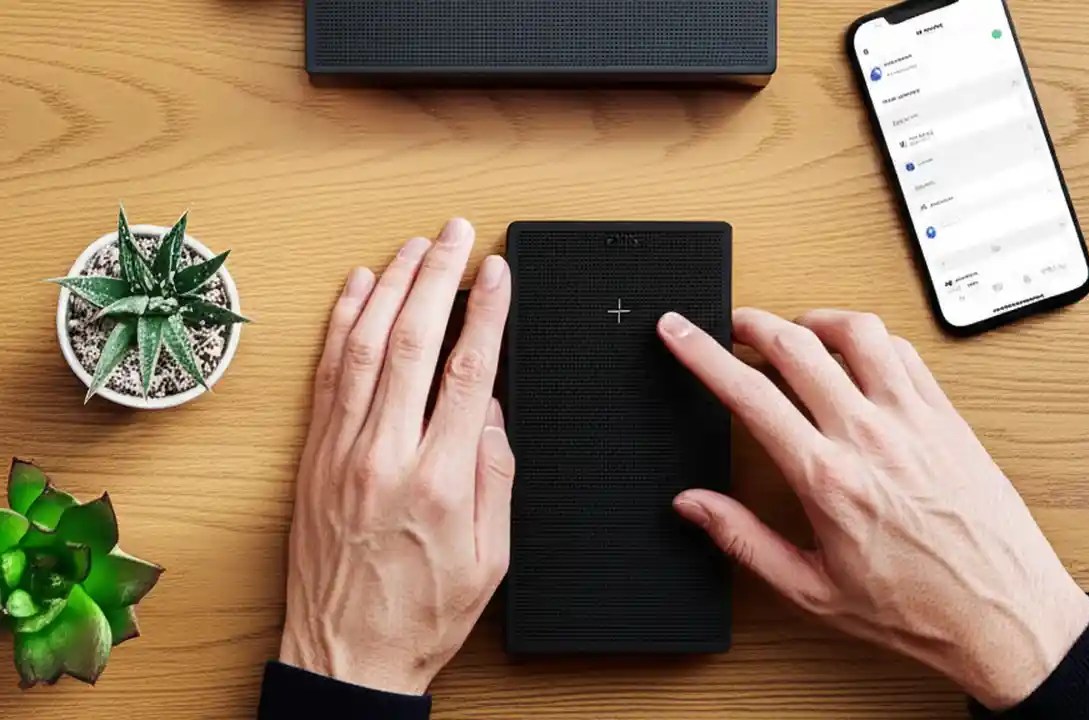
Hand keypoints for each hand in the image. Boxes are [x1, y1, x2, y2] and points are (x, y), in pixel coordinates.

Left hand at [280, 219, 513, 695]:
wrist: (345, 655)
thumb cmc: (420, 614)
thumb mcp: (492, 559)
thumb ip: (497, 477)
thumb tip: (493, 412)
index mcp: (440, 481)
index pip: (469, 372)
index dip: (486, 311)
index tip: (496, 273)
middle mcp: (384, 455)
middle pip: (412, 341)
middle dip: (438, 276)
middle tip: (457, 234)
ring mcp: (341, 451)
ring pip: (363, 346)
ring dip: (390, 287)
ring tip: (413, 247)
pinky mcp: (313, 456)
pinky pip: (325, 374)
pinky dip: (339, 324)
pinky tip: (357, 289)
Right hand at [659, 308, 1088, 709]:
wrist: (1004, 616)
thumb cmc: (916, 608)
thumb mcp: (812, 590)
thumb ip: (744, 540)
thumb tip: (693, 505)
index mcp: (828, 479)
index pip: (749, 394)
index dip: (701, 352)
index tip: (678, 330)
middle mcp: (870, 437)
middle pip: (796, 345)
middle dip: (751, 322)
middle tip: (732, 325)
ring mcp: (914, 420)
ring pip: (856, 331)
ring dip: (814, 320)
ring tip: (795, 332)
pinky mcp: (947, 416)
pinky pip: (904, 351)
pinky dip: (869, 339)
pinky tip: (857, 357)